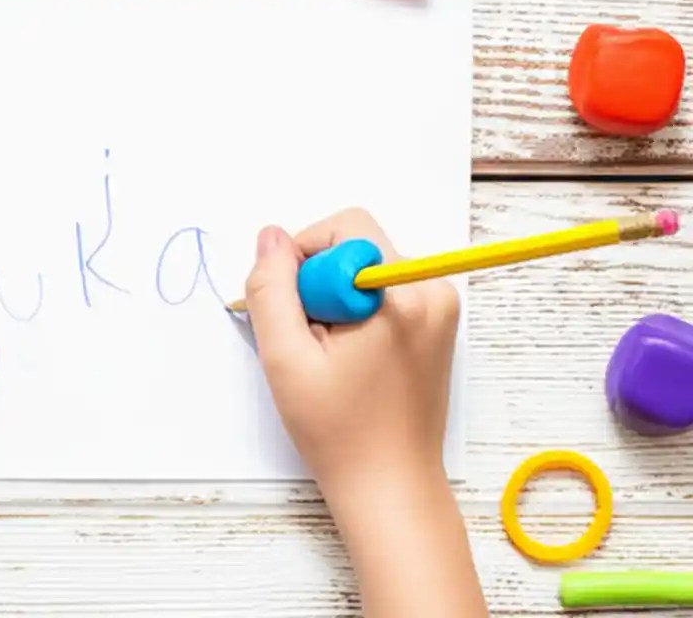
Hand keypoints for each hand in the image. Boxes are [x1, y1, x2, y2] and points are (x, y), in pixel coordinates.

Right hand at [244, 208, 458, 493]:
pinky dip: (357, 314)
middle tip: (311, 342)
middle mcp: (432, 292)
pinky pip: (383, 291)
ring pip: (365, 270)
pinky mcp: (437, 324)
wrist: (389, 484)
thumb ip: (272, 289)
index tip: (297, 312)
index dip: (305, 259)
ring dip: (336, 302)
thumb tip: (271, 238)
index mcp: (401, 296)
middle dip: (320, 285)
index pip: (345, 228)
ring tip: (330, 356)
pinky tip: (348, 358)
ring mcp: (440, 308)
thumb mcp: (286, 359)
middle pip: (356, 247)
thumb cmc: (341, 432)